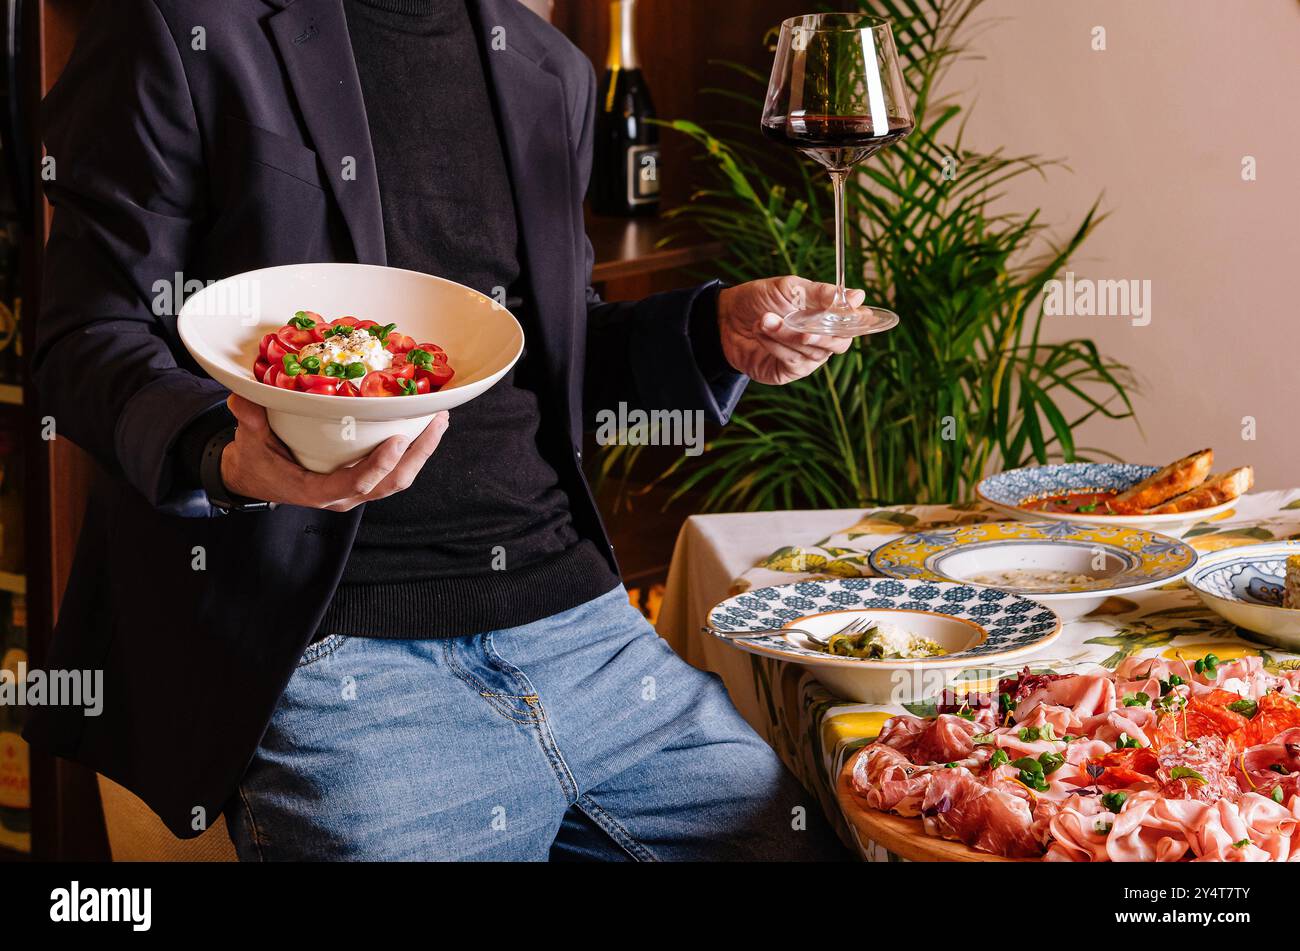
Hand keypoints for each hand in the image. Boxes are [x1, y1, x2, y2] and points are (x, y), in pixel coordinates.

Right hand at [220, 394, 449, 511]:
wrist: (257, 477)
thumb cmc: (257, 458)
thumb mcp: (249, 439)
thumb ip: (248, 419)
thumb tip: (244, 398)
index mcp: (316, 491)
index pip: (353, 485)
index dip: (377, 467)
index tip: (397, 441)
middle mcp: (343, 496)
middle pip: (390, 484)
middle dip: (417, 455)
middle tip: (436, 422)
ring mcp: (356, 491)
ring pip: (398, 480)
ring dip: (422, 452)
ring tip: (440, 420)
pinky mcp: (364, 482)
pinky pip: (395, 472)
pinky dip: (413, 451)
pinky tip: (425, 426)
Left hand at [716, 276, 860, 384]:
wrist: (726, 316)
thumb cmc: (761, 299)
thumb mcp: (791, 288)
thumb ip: (822, 293)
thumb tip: (858, 296)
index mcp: (828, 317)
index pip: (855, 324)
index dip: (857, 321)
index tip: (855, 314)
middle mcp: (822, 339)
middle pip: (839, 343)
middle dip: (821, 335)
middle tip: (804, 329)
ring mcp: (807, 358)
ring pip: (810, 351)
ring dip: (786, 334)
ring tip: (765, 319)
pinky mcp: (788, 372)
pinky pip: (791, 361)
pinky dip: (775, 345)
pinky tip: (761, 331)